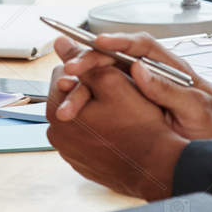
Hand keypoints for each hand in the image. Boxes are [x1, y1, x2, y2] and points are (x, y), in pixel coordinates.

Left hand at [44, 55, 183, 200]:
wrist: (155, 167)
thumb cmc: (138, 126)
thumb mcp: (113, 82)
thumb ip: (84, 61)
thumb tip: (60, 43)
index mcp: (58, 110)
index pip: (61, 74)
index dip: (84, 68)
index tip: (103, 71)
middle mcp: (56, 134)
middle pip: (67, 97)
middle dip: (87, 89)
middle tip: (114, 91)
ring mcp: (68, 152)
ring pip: (77, 117)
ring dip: (91, 111)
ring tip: (117, 111)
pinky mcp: (81, 163)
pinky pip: (84, 138)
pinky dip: (96, 131)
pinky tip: (116, 130)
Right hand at [54, 32, 211, 141]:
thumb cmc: (209, 132)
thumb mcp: (195, 111)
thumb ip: (170, 90)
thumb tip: (140, 69)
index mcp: (172, 68)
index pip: (143, 45)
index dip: (120, 41)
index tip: (100, 42)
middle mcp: (152, 74)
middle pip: (116, 57)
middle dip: (91, 59)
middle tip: (72, 69)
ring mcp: (139, 89)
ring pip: (105, 76)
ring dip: (82, 80)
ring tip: (64, 88)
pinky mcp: (129, 104)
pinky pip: (103, 94)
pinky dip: (85, 96)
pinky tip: (69, 102)